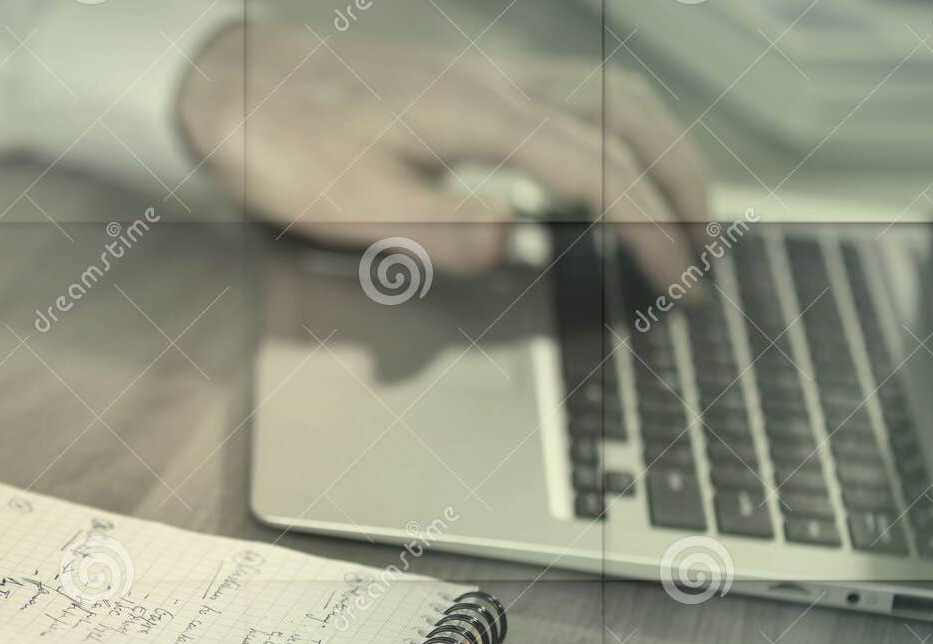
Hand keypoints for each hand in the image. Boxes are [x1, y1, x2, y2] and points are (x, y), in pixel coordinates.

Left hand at [178, 24, 709, 285]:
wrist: (225, 80)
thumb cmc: (277, 142)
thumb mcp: (344, 203)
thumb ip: (431, 228)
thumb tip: (506, 244)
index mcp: (477, 115)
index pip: (598, 171)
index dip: (651, 230)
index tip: (679, 284)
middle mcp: (497, 80)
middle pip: (630, 117)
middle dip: (685, 186)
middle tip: (707, 256)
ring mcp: (487, 70)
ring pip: (611, 96)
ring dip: (660, 155)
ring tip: (682, 217)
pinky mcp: (471, 76)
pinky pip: (576, 96)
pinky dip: (617, 137)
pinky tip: (605, 177)